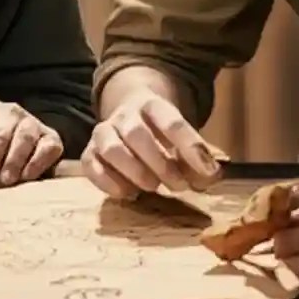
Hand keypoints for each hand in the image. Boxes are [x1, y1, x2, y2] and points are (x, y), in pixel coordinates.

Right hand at [81, 89, 220, 199]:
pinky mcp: (89, 152)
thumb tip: (209, 178)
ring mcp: (103, 133)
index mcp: (153, 105)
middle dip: (161, 164)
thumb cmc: (162, 135)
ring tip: (152, 187)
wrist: (132, 116)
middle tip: (179, 186)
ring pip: (112, 149)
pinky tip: (129, 193)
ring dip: (135, 172)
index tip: (208, 171)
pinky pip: (90, 165)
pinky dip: (109, 183)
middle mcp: (125, 116)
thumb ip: (198, 159)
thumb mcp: (184, 140)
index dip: (191, 147)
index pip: (171, 122)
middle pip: (137, 134)